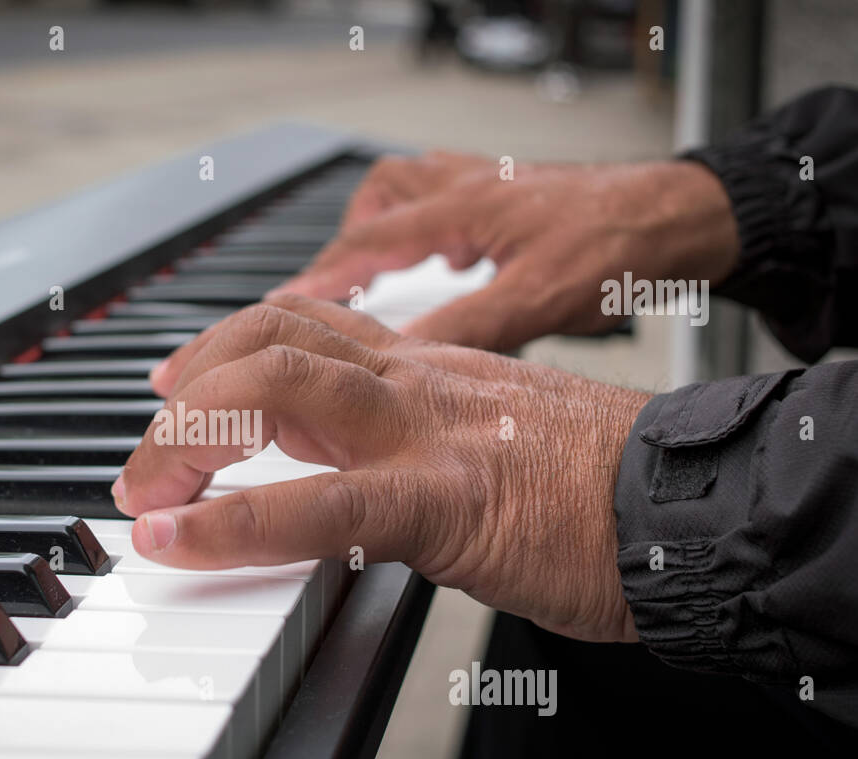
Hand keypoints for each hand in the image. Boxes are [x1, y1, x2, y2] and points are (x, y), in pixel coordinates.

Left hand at [118, 297, 651, 642]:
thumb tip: (354, 478)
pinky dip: (233, 520)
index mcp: (428, 367)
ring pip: (277, 386)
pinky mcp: (444, 500)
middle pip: (269, 339)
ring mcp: (427, 432)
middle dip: (185, 396)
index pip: (301, 324)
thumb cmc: (600, 487)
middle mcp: (417, 381)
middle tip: (144, 463)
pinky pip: (318, 501)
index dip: (219, 349)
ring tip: (145, 494)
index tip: (172, 387)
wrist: (693, 507)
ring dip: (186, 437)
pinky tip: (181, 540)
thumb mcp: (493, 438)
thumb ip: (419, 440)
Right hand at [268, 154, 740, 351]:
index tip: (282, 307)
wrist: (684, 214)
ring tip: (371, 275)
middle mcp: (468, 188)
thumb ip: (464, 328)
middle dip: (344, 248)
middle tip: (328, 292)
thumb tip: (401, 362)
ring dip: (383, 231)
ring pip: (410, 193)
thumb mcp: (537, 298)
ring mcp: (490, 188)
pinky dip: (428, 229)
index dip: (319, 277)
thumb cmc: (623, 245)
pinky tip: (442, 261)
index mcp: (462, 209)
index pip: (367, 241)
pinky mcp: (514, 197)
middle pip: (377, 203)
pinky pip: (449, 199)